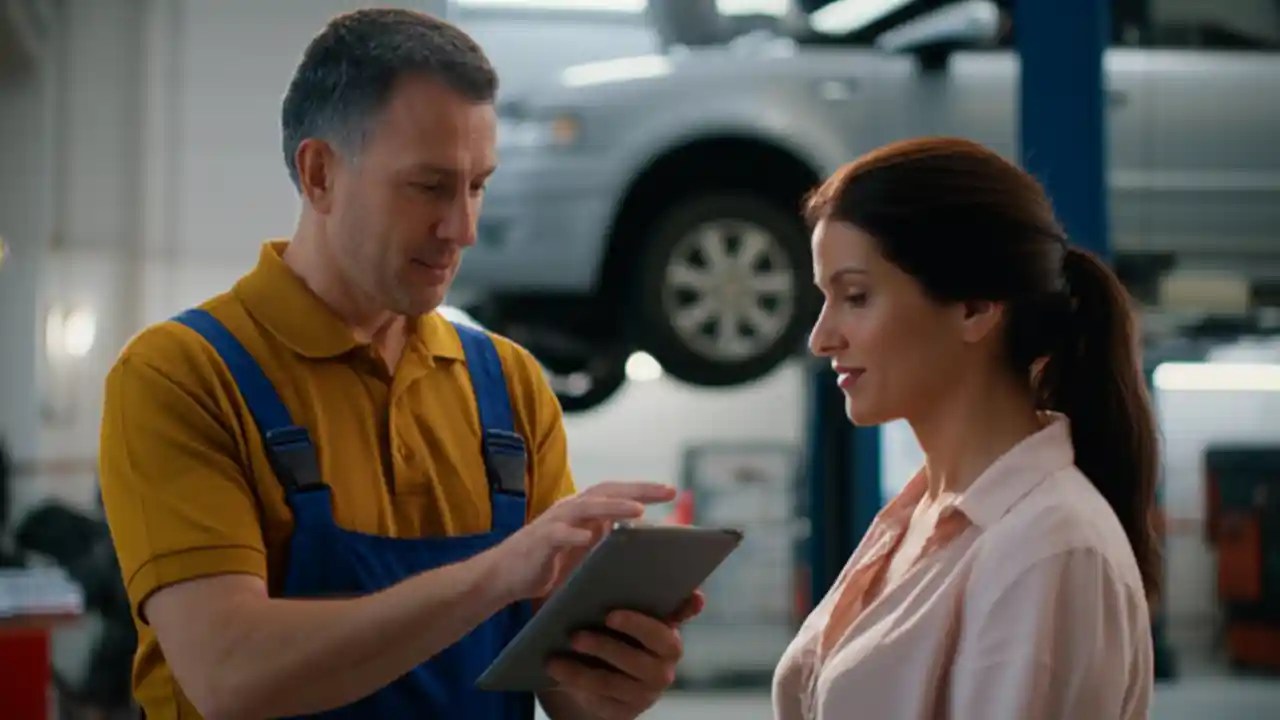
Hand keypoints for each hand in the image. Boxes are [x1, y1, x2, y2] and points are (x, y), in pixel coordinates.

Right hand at [483, 481, 677, 603]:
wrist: (502, 577)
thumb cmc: (547, 566)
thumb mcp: (583, 554)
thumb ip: (606, 545)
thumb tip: (643, 548)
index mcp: (583, 511)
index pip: (616, 492)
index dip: (642, 489)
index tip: (671, 491)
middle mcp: (571, 509)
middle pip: (608, 491)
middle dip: (638, 489)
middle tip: (668, 491)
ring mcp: (555, 523)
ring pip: (587, 507)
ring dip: (613, 506)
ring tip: (638, 510)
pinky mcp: (540, 541)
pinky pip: (559, 534)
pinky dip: (574, 535)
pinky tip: (590, 538)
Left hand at [545, 592, 705, 719]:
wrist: (588, 682)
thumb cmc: (602, 633)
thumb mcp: (608, 607)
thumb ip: (615, 581)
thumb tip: (604, 534)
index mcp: (668, 627)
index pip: (685, 611)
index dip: (688, 604)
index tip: (689, 594)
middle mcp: (666, 660)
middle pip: (660, 641)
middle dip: (634, 625)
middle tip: (607, 614)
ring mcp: (648, 688)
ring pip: (628, 669)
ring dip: (600, 651)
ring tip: (572, 638)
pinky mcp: (627, 708)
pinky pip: (602, 692)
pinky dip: (576, 676)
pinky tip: (554, 665)